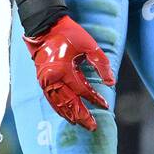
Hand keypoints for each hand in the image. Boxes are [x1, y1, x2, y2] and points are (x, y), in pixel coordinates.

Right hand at [24, 15, 114, 130]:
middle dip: (81, 115)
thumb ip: (101, 64)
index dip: (95, 99)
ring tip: (80, 124)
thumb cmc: (69, 34)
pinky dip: (58, 108)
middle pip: (69, 102)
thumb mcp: (89, 46)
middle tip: (92, 126)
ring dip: (69, 115)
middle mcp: (53, 78)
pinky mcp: (42, 80)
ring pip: (58, 104)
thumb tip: (111, 83)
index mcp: (64, 69)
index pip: (83, 90)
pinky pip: (50, 99)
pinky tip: (66, 115)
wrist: (45, 27)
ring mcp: (45, 80)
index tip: (105, 106)